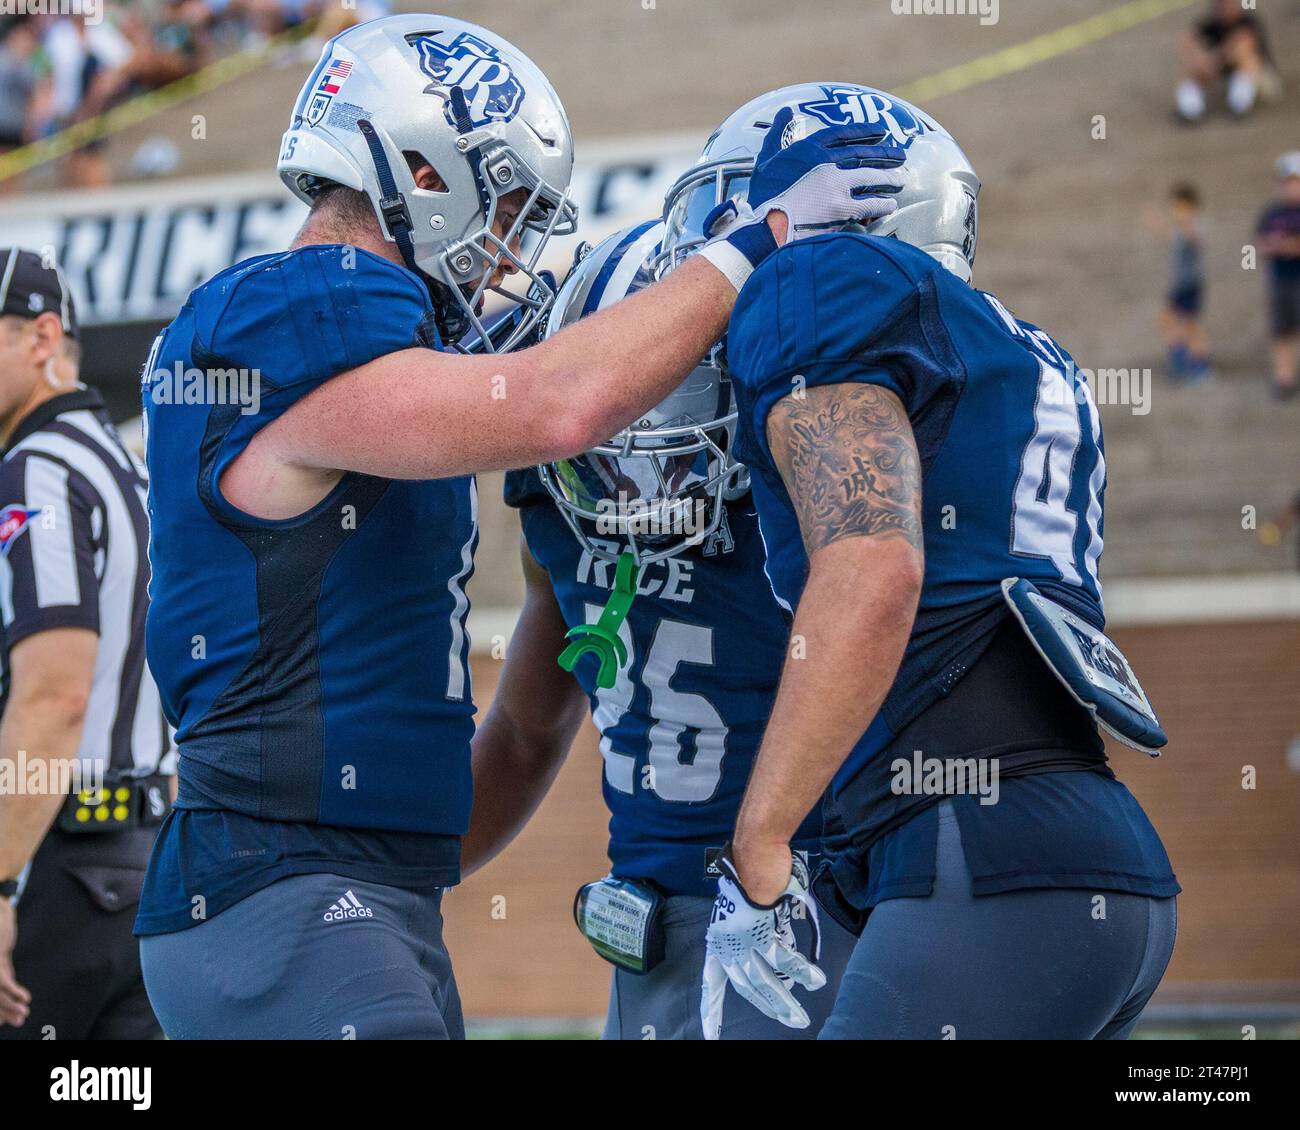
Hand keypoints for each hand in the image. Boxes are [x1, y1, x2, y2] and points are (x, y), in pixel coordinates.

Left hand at [0, 899, 29, 1027]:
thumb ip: (3, 966)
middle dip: (5, 1010)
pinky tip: (25, 998)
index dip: (1, 1009)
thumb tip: (10, 983)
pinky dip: (13, 991)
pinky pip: (2, 979)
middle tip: (19, 1021)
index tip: (9, 1020)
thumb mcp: (1, 950)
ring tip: (23, 1014)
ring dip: (10, 1005)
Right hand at [697, 106, 906, 290]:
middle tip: (900, 155)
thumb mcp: (766, 158)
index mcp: (809, 149)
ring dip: (888, 179)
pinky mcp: (842, 208)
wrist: (765, 224)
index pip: (843, 135)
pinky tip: (890, 205)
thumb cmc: (763, 195)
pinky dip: (881, 204)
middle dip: (884, 154)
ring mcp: (836, 185)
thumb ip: (778, 133)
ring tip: (900, 181)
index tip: (880, 130)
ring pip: (871, 177)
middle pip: (863, 154)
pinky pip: (869, 204)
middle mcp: (826, 163)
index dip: (864, 131)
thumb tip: (785, 111)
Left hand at [700, 849, 824, 1039]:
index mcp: (719, 940)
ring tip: (800, 1016)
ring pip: (764, 981)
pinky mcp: (760, 932)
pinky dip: (800, 971)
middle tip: (789, 1022)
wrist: (754, 854)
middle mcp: (727, 944)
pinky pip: (783, 959)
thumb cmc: (749, 874)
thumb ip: (753, 933)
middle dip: (768, 1007)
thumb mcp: (744, 911)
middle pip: (747, 987)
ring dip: (784, 1001)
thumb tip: (774, 954)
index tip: (710, 1034)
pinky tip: (814, 980)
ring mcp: (742, 940)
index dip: (712, 1010)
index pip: (711, 982)